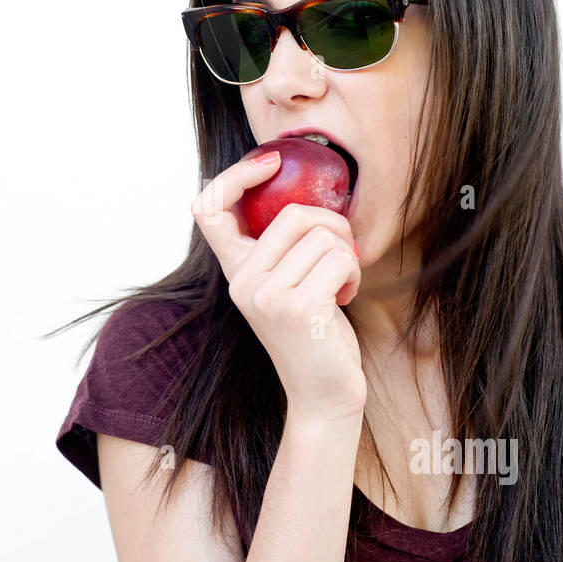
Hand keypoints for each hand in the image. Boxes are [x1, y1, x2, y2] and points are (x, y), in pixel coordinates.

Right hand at [191, 150, 366, 421]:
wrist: (323, 397)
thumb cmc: (316, 337)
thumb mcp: (288, 286)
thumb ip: (283, 249)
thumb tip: (306, 199)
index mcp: (235, 273)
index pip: (208, 208)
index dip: (235, 176)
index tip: (272, 163)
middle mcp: (241, 283)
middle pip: (291, 213)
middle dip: (332, 224)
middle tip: (341, 254)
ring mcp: (265, 295)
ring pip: (322, 235)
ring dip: (347, 254)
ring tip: (341, 284)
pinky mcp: (296, 308)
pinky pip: (339, 257)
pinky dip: (354, 272)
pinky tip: (345, 298)